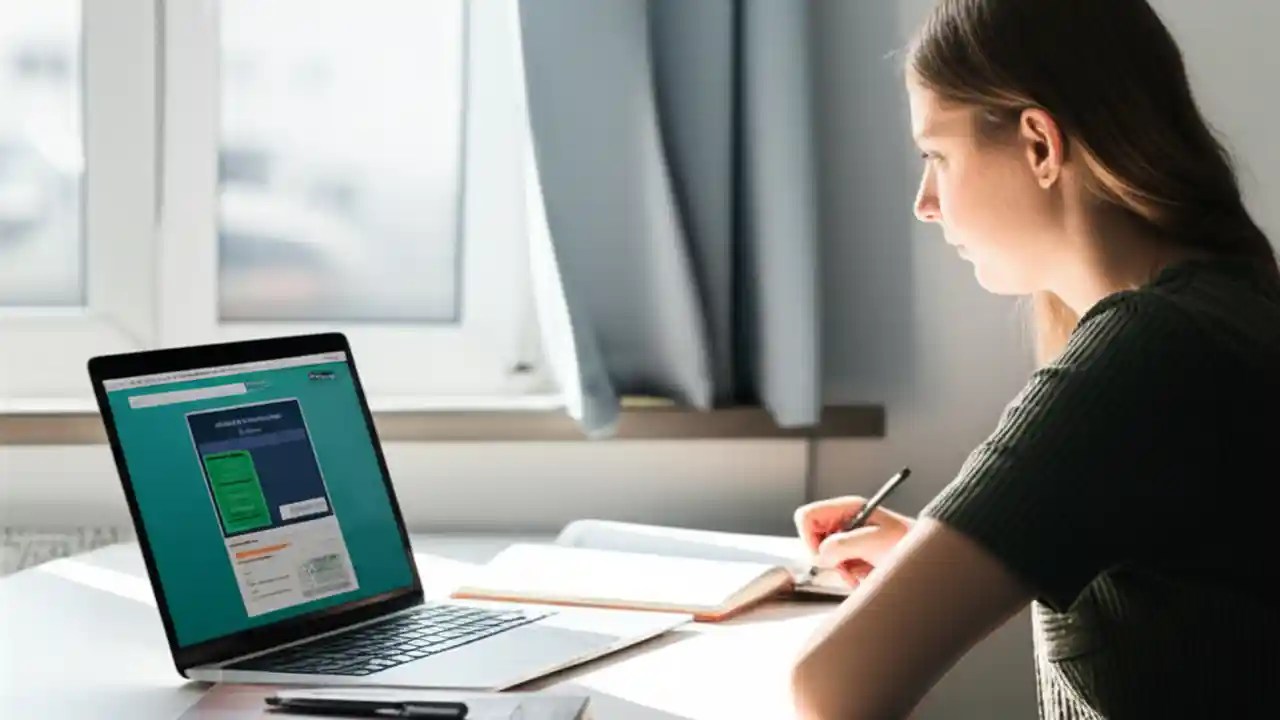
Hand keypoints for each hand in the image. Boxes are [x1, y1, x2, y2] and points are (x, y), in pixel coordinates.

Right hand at [793, 496, 913, 587]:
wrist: (928, 561)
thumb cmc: (909, 544)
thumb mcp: (876, 541)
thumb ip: (844, 544)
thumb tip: (821, 555)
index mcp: (847, 508)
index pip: (807, 516)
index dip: (808, 537)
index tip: (824, 555)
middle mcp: (842, 521)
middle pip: (810, 538)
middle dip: (824, 557)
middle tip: (844, 567)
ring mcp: (845, 538)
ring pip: (821, 556)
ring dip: (836, 570)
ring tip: (857, 574)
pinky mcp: (850, 554)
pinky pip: (833, 567)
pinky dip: (844, 576)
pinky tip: (861, 576)